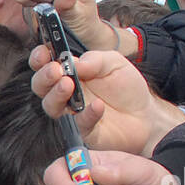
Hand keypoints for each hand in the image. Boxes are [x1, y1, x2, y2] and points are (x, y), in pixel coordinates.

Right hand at [30, 48, 184, 155]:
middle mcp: (65, 93)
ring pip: (51, 107)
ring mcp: (71, 113)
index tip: (44, 53)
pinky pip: (79, 124)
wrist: (145, 114)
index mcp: (68, 72)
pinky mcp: (83, 131)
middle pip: (40, 86)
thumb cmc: (126, 87)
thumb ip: (94, 59)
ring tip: (68, 85)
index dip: (39, 58)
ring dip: (56, 95)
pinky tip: (97, 105)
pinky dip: (87, 114)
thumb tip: (73, 62)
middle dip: (43, 77)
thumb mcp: (113, 63)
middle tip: (56, 70)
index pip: (45, 65)